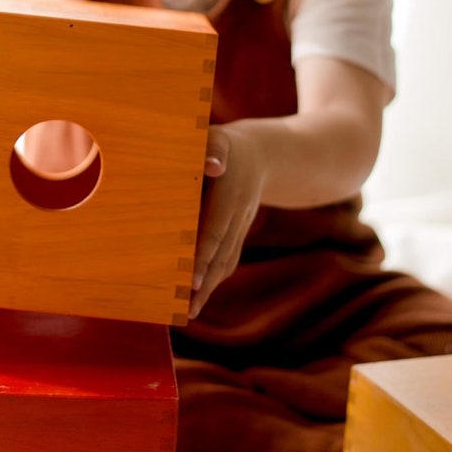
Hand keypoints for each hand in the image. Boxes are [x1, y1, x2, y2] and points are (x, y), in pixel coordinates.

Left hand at [189, 123, 265, 319]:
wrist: (265, 155)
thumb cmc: (227, 143)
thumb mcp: (219, 137)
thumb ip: (215, 148)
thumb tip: (214, 165)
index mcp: (231, 194)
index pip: (216, 230)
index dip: (204, 256)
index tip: (192, 281)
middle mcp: (239, 216)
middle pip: (221, 255)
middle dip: (204, 284)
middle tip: (186, 311)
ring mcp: (242, 228)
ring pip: (226, 262)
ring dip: (208, 289)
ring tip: (188, 314)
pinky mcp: (239, 235)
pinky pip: (227, 260)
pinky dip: (213, 280)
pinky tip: (198, 298)